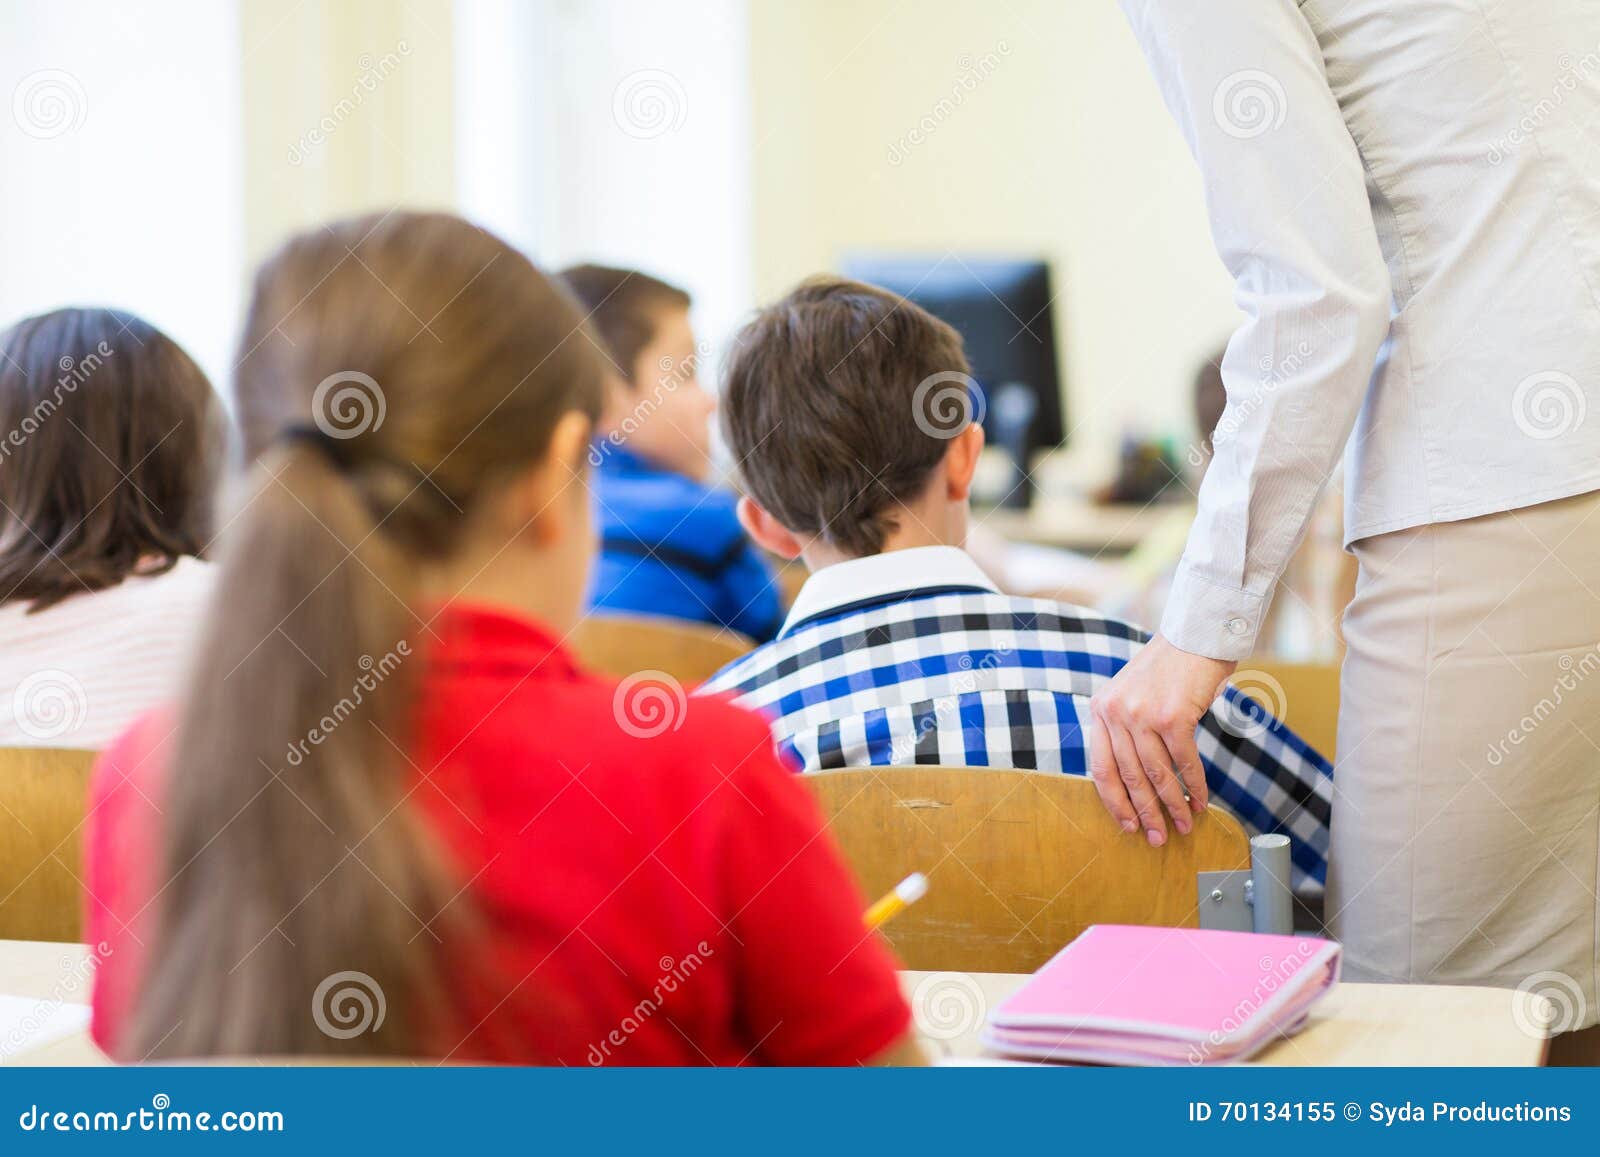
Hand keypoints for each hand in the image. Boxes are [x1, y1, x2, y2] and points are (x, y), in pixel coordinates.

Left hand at [1087, 635, 1235, 845]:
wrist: (1195, 635)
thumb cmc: (1168, 669)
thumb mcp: (1131, 694)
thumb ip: (1125, 728)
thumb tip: (1136, 780)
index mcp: (1100, 709)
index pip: (1100, 767)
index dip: (1114, 801)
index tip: (1127, 825)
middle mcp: (1115, 712)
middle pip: (1128, 777)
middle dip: (1144, 812)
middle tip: (1156, 838)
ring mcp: (1141, 714)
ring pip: (1156, 774)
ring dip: (1172, 805)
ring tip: (1183, 825)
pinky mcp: (1171, 716)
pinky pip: (1183, 762)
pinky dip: (1194, 786)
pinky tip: (1201, 802)